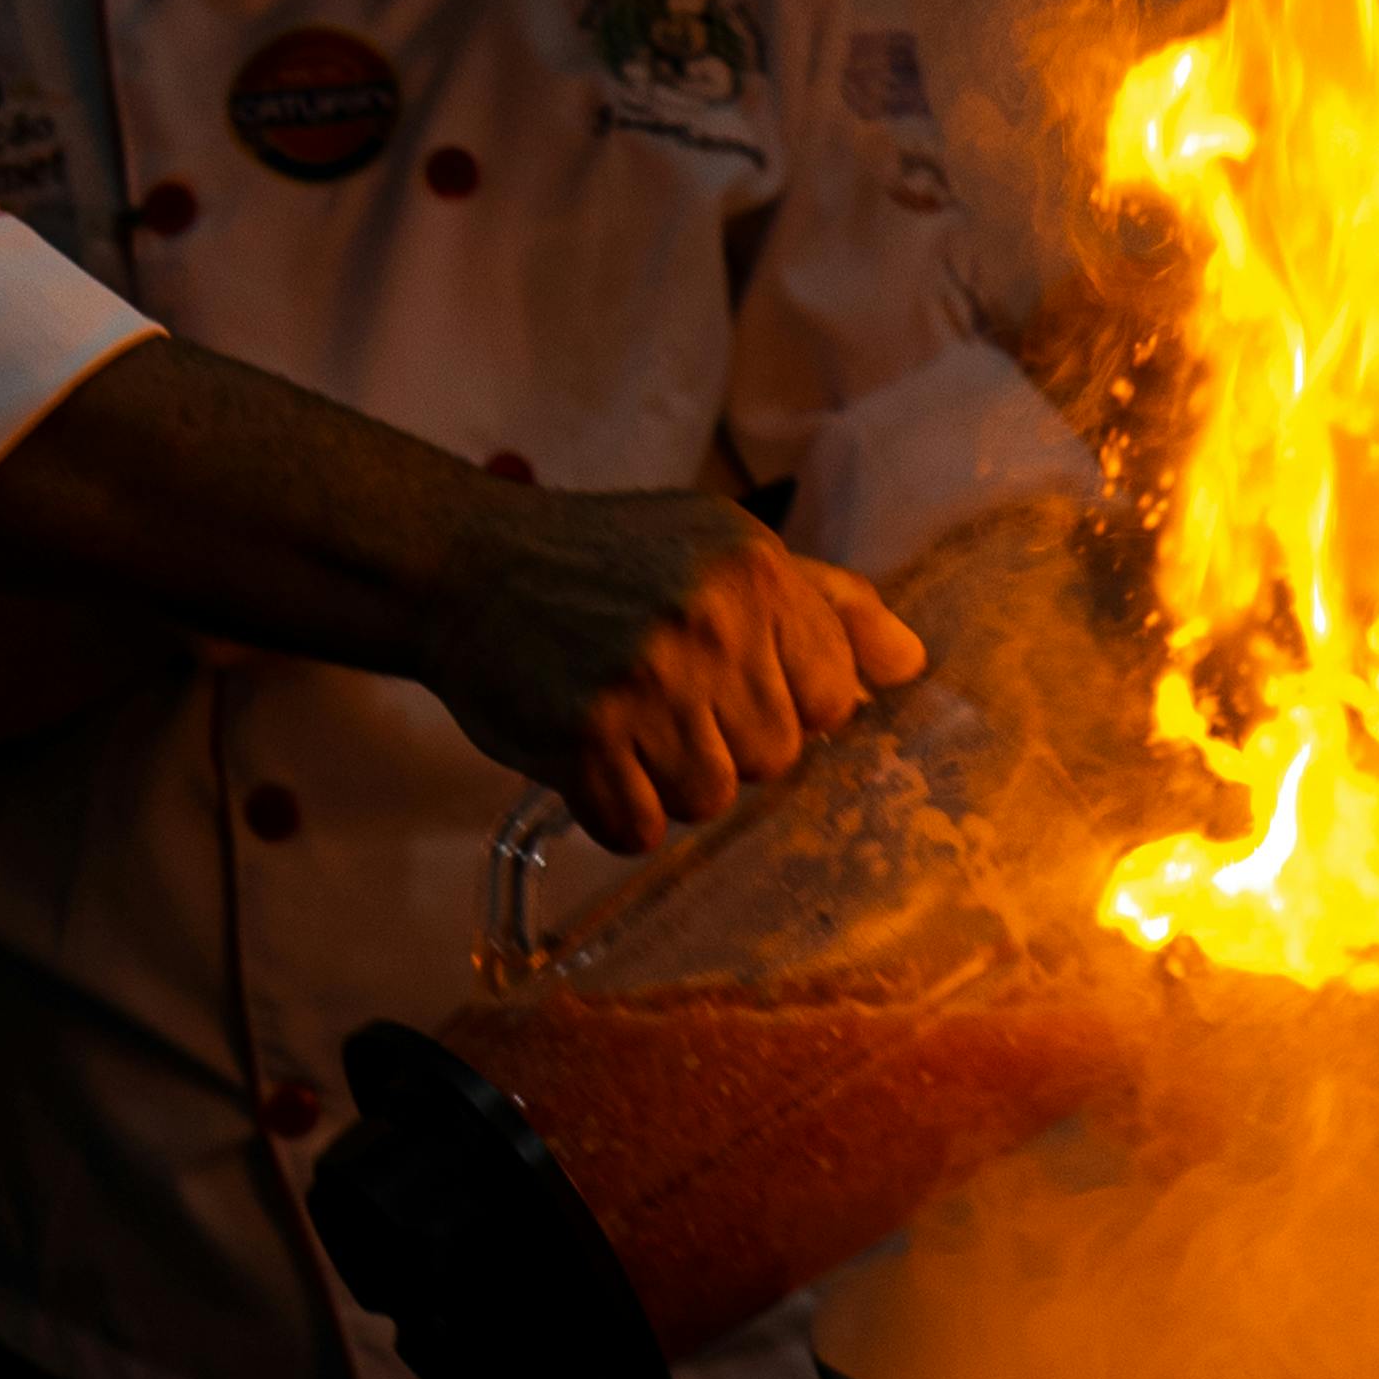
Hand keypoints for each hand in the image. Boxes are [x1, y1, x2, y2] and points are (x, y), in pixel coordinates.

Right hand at [432, 487, 925, 850]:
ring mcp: (647, 684)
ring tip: (624, 723)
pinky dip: (612, 812)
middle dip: (724, 745)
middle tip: (660, 698)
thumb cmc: (605, 561)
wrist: (466, 566)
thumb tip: (911, 665)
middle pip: (775, 759)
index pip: (835, 699)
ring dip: (665, 781)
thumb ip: (826, 604)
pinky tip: (589, 758)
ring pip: (709, 801)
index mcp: (757, 573)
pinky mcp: (584, 738)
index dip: (786, 705)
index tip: (730, 683)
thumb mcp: (724, 547)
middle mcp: (711, 624)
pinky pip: (636, 830)